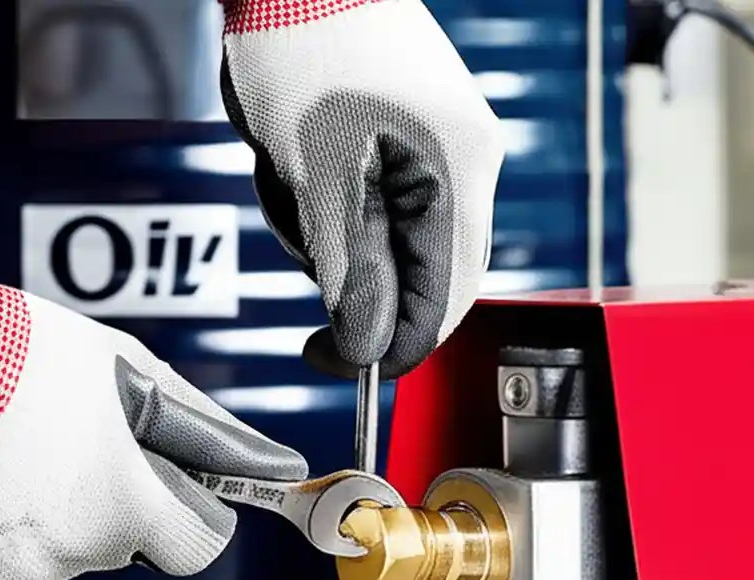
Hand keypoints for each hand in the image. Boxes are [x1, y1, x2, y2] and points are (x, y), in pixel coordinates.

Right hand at [0, 221, 307, 579]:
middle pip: (127, 544)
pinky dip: (3, 527)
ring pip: (64, 553)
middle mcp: (68, 555)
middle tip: (80, 439)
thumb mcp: (133, 373)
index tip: (172, 475)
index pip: (197, 545)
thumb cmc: (23, 355)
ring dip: (58, 513)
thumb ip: (207, 431)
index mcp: (121, 506)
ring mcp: (8, 571)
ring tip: (23, 447)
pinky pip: (5, 561)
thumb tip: (276, 466)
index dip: (192, 506)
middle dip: (119, 500)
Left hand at [220, 0, 504, 377]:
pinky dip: (328, 201)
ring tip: (288, 172)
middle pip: (420, 271)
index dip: (393, 345)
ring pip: (388, 239)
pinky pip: (373, 201)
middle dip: (350, 272)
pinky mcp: (406, 136)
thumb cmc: (304, 45)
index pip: (448, 299)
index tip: (332, 360)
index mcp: (460, 173)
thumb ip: (348, 268)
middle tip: (299, 233)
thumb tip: (367, 346)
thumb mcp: (316, 172)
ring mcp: (438, 147)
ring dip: (327, 229)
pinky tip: (295, 161)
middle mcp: (466, 163)